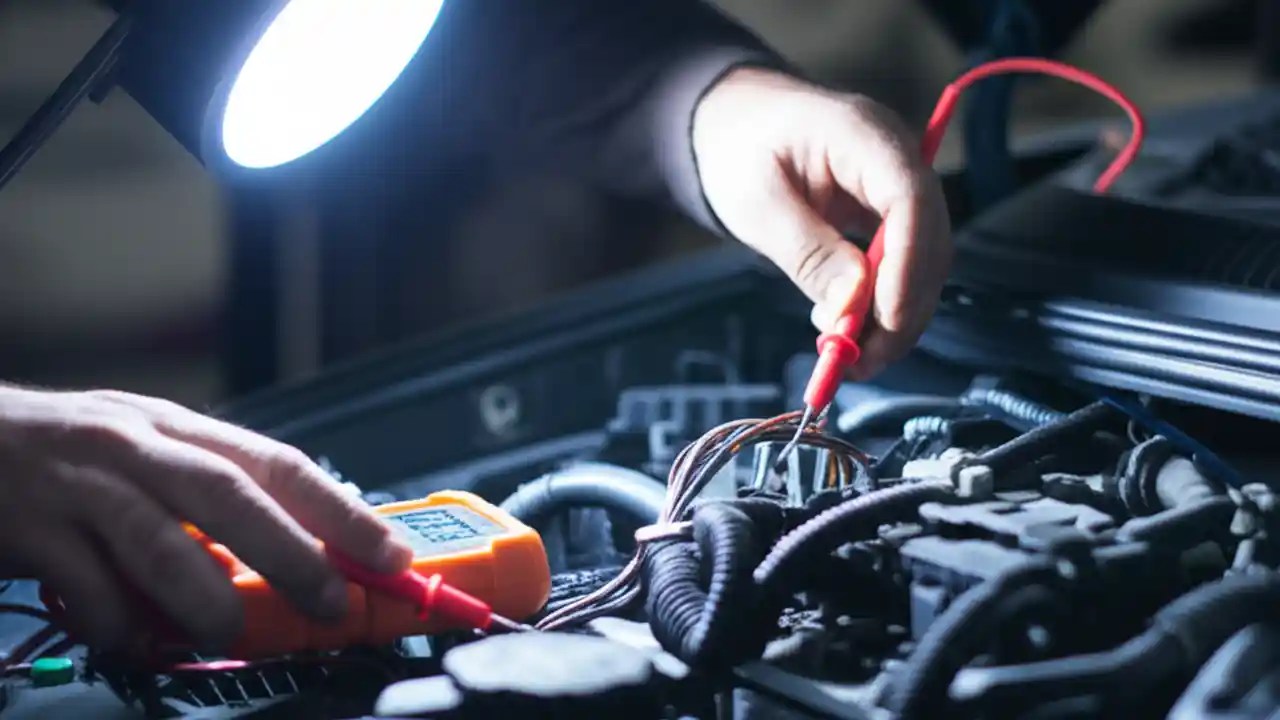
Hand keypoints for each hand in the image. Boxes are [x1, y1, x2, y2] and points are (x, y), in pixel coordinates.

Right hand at [0, 387, 412, 651]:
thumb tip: (300, 555)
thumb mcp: (148, 453)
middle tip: (330, 602)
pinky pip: (83, 585)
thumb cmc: (69, 454)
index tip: (390, 553)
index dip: (341, 511)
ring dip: (203, 595)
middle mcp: (138, 445)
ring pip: (158, 539)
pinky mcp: (26, 527)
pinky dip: (117, 623)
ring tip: (230, 634)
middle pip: (229, 496)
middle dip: (289, 552)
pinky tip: (135, 642)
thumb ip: (212, 498)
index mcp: (181, 428)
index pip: (279, 465)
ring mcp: (81, 483)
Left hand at [693, 67, 950, 378]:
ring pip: (923, 260)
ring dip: (895, 316)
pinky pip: (904, 262)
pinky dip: (883, 302)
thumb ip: (808, 253)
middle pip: (929, 240)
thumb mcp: (758, 205)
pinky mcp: (889, 212)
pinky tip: (850, 328)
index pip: (910, 201)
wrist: (733, 121)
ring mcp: (897, 184)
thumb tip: (853, 305)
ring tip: (848, 356)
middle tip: (861, 362)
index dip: (907, 268)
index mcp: (863, 135)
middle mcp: (896, 156)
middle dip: (903, 308)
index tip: (884, 323)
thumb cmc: (738, 149)